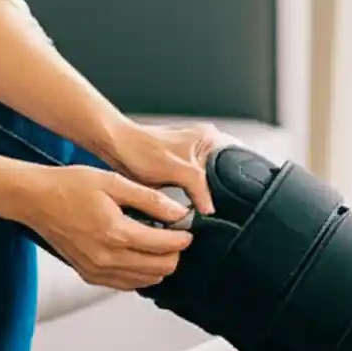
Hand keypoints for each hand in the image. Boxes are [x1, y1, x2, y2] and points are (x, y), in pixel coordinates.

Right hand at [19, 165, 193, 289]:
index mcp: (117, 233)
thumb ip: (150, 199)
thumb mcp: (114, 182)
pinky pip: (124, 285)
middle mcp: (108, 258)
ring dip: (158, 266)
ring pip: (144, 281)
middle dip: (174, 254)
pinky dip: (139, 276)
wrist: (36, 199)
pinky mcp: (88, 274)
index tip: (187, 230)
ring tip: (159, 246)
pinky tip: (140, 259)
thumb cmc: (70, 186)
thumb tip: (178, 212)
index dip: (182, 239)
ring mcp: (97, 270)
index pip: (164, 246)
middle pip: (159, 269)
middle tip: (175, 238)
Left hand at [97, 122, 236, 215]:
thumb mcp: (177, 168)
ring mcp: (193, 159)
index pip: (236, 164)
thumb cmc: (140, 149)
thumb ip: (199, 186)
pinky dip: (194, 200)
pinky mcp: (180, 171)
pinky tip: (190, 210)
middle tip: (215, 212)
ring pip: (209, 185)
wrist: (115, 148)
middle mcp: (205, 146)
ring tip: (202, 212)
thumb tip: (211, 208)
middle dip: (220, 194)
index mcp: (210, 138)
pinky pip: (195, 189)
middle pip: (224, 177)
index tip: (232, 205)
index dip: (235, 186)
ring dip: (205, 199)